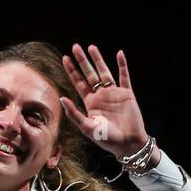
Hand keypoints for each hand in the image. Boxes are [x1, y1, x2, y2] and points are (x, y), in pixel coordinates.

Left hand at [59, 43, 153, 160]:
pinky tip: (119, 54)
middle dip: (82, 61)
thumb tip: (62, 98)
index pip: (79, 83)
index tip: (65, 58)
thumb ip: (74, 114)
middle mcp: (101, 96)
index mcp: (90, 103)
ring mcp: (114, 93)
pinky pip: (124, 76)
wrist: (128, 143)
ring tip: (91, 47)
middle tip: (75, 47)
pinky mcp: (127, 94)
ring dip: (98, 60)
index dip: (72, 71)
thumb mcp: (87, 127)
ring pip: (104, 72)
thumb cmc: (106, 139)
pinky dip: (122, 65)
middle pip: (89, 74)